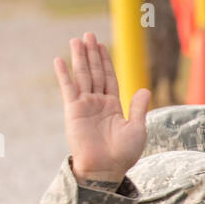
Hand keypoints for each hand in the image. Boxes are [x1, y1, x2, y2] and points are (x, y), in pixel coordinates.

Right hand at [53, 32, 148, 184]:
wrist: (106, 168)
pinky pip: (68, 88)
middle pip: (95, 73)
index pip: (109, 78)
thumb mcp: (137, 129)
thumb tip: (145, 89)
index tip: (102, 45)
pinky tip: (60, 60)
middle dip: (92, 54)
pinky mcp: (73, 110)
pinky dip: (64, 74)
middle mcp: (98, 103)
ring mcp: (85, 105)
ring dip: (79, 58)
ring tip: (76, 40)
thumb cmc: (124, 153)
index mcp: (114, 106)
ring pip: (82, 76)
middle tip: (89, 35)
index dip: (106, 62)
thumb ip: (138, 108)